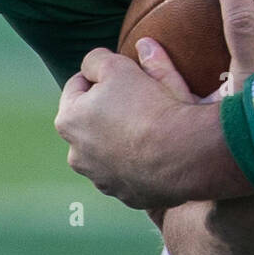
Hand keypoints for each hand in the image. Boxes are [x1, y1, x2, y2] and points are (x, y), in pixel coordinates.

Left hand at [55, 47, 236, 209]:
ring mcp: (101, 180)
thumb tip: (97, 58)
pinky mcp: (127, 195)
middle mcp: (77, 155)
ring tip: (149, 126)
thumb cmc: (148, 106)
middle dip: (107, 108)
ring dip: (120, 137)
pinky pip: (128, 172)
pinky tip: (157, 151)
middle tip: (137, 97)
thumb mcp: (120, 66)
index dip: (99, 74)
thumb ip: (99, 58)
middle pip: (90, 120)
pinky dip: (137, 161)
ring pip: (107, 149)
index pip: (77, 85)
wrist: (184, 154)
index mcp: (69, 121)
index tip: (121, 73)